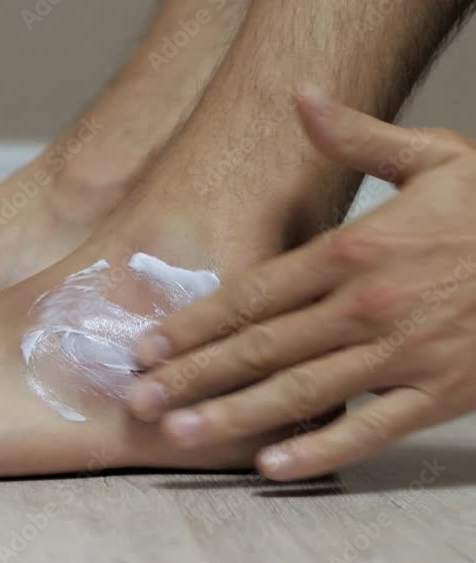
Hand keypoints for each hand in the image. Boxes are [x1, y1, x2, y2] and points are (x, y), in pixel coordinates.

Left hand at [127, 84, 475, 480]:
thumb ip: (356, 138)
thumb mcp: (434, 157)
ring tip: (182, 433)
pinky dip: (322, 449)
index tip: (149, 344)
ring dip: (236, 415)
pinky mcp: (438, 394)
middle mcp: (367, 306)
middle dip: (194, 376)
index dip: (194, 322)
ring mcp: (402, 354)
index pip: (252, 294)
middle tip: (140, 400)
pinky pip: (372, 430)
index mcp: (354, 252)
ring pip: (302, 392)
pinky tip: (273, 465)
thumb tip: (301, 97)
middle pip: (261, 347)